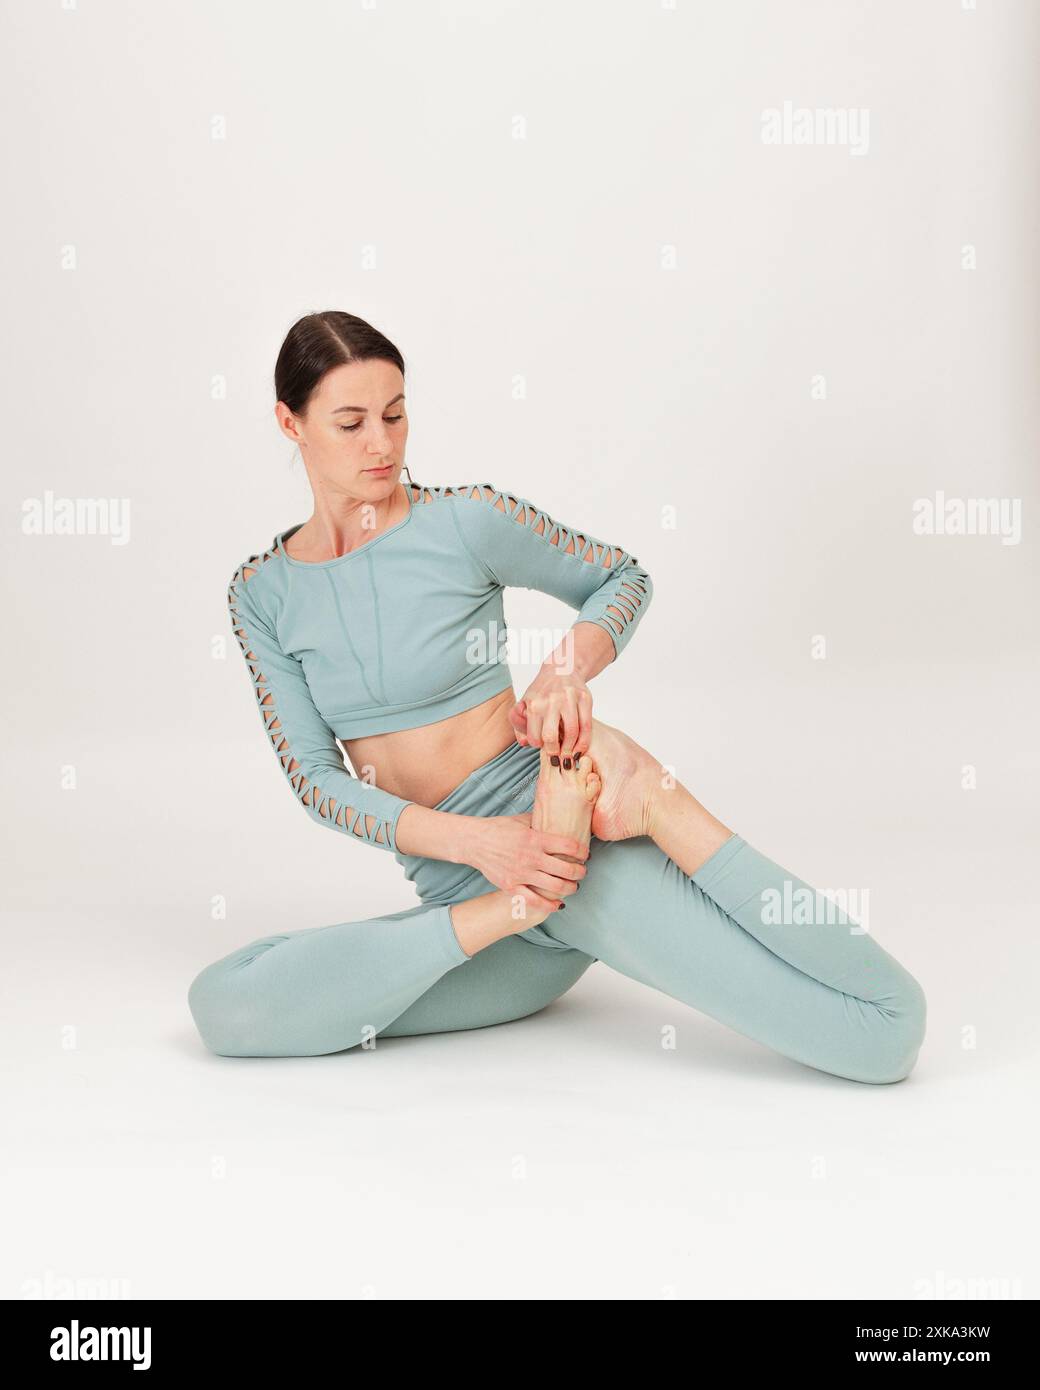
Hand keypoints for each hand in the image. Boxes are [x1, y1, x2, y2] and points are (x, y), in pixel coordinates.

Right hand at [464, 810, 587, 908]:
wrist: (474, 841)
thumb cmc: (498, 828)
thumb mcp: (522, 820)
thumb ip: (541, 820)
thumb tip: (559, 817)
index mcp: (536, 838)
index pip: (569, 846)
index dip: (582, 851)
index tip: (585, 854)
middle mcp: (531, 857)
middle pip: (567, 869)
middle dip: (580, 872)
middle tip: (582, 872)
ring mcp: (521, 874)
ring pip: (556, 887)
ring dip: (570, 888)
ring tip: (573, 886)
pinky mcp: (511, 886)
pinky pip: (534, 901)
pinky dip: (549, 905)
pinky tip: (558, 905)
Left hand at [508, 667, 592, 756]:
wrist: (562, 669)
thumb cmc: (542, 691)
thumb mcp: (525, 703)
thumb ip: (519, 724)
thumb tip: (523, 742)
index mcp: (534, 704)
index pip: (534, 737)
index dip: (538, 746)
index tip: (542, 746)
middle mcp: (550, 701)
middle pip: (551, 737)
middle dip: (554, 752)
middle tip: (556, 757)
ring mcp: (569, 699)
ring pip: (572, 733)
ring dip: (570, 749)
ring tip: (568, 755)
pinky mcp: (585, 698)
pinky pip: (587, 726)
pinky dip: (584, 742)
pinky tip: (579, 749)